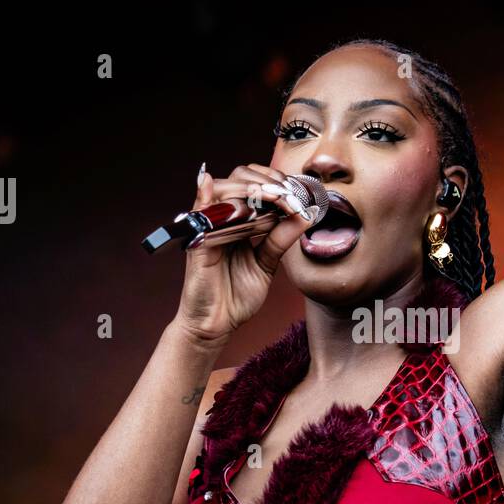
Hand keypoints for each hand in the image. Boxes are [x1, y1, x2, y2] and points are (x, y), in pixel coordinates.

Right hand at [172, 162, 321, 346]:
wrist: (217, 325)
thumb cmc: (237, 296)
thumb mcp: (267, 263)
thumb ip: (281, 238)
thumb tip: (305, 214)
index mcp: (238, 222)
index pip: (254, 185)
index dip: (276, 183)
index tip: (299, 192)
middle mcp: (222, 220)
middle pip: (239, 179)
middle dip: (268, 181)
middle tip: (290, 194)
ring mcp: (208, 229)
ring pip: (224, 190)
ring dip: (252, 190)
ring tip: (277, 198)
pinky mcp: (198, 243)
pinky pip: (200, 214)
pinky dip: (208, 197)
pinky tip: (217, 185)